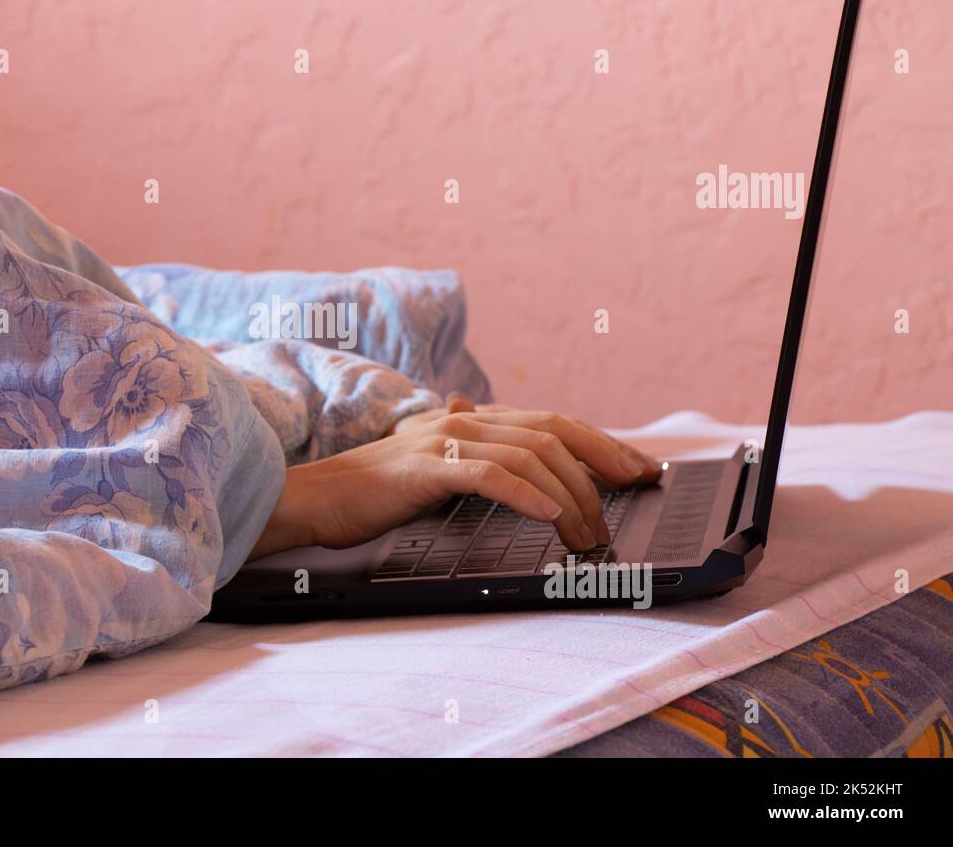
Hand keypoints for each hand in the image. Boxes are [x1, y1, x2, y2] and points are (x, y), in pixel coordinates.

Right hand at [252, 408, 662, 559]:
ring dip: (570, 495)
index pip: (551, 422)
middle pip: (551, 430)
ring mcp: (443, 441)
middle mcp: (463, 420)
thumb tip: (513, 456)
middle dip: (603, 460)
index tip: (639, 467)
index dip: (602, 441)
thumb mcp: (432, 468)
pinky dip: (525, 494)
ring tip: (590, 532)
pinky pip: (487, 475)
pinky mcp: (425, 468)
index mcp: (469, 420)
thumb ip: (473, 457)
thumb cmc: (373, 492)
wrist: (313, 498)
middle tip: (635, 489)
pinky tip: (549, 516)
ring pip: (528, 454)